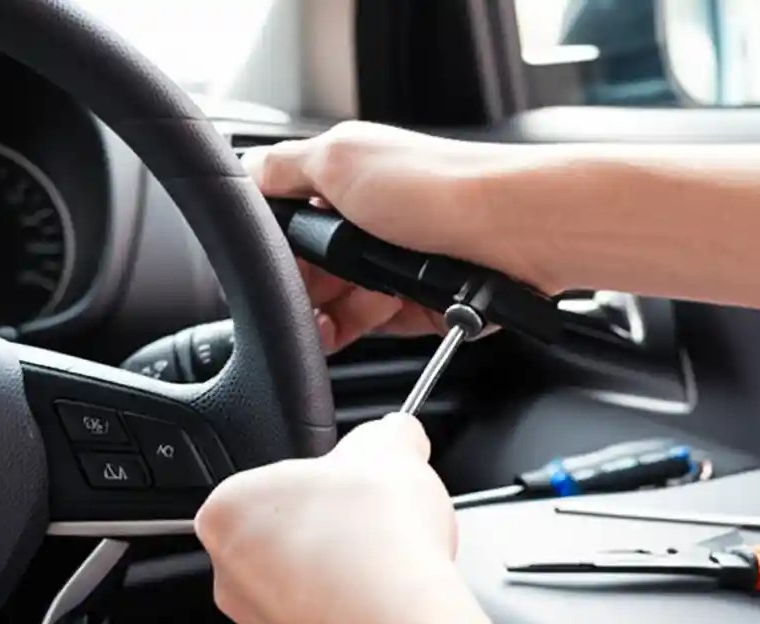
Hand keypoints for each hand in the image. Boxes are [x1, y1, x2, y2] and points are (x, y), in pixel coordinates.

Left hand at [197, 415, 560, 623]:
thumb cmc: (378, 545)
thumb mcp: (390, 449)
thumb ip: (386, 433)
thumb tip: (396, 434)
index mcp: (230, 509)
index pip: (275, 481)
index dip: (325, 481)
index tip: (355, 486)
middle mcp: (229, 573)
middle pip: (285, 535)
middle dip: (329, 529)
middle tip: (374, 523)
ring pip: (303, 586)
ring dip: (341, 575)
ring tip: (387, 566)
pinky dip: (351, 618)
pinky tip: (386, 606)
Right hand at [242, 122, 553, 351]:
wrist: (518, 232)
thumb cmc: (442, 188)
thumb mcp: (341, 158)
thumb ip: (282, 166)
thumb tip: (242, 172)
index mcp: (343, 176)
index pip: (282, 218)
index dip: (269, 247)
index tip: (260, 270)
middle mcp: (367, 217)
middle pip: (307, 269)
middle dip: (297, 291)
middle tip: (297, 303)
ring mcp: (392, 261)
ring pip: (337, 304)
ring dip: (328, 318)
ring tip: (330, 322)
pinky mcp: (417, 300)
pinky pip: (377, 327)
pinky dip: (370, 329)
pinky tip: (374, 321)